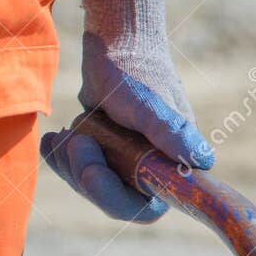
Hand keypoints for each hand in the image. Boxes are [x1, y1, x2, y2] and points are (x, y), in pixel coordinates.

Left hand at [42, 0, 212, 221]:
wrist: (117, 46)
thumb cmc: (137, 73)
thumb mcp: (150, 104)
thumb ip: (172, 133)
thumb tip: (202, 161)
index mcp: (170, 168)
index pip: (142, 209)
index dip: (112, 198)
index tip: (92, 170)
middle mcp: (148, 171)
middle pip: (108, 199)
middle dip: (84, 175)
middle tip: (76, 142)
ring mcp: (122, 164)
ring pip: (87, 185)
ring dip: (69, 162)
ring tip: (67, 132)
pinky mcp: (101, 153)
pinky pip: (74, 169)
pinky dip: (59, 156)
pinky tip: (53, 138)